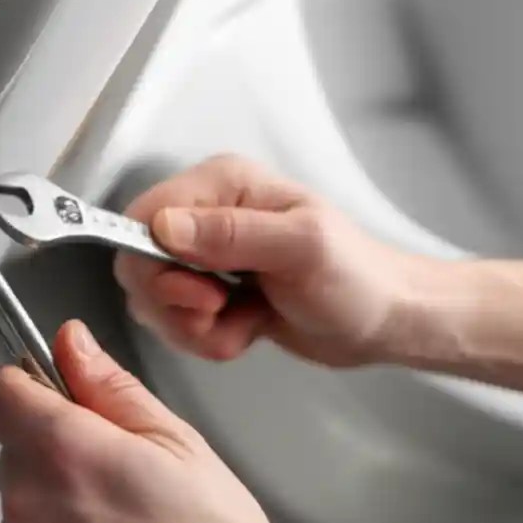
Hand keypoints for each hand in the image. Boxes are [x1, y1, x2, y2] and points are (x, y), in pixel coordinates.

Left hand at [0, 320, 271, 522]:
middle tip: (117, 466)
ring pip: (25, 492)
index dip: (28, 384)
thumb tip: (72, 344)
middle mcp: (28, 499)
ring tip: (121, 515)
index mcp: (63, 450)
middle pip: (15, 443)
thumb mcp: (178, 447)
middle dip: (56, 443)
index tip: (60, 392)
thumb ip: (112, 388)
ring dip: (59, 493)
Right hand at [114, 154, 434, 366]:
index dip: (155, 265)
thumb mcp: (302, 248)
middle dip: (177, 305)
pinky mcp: (206, 290)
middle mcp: (203, 214)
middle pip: (138, 264)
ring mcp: (202, 254)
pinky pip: (174, 322)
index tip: (203, 294)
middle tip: (223, 310)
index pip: (142, 217)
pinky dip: (205, 338)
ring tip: (243, 321)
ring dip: (193, 328)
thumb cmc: (357, 278)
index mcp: (221, 184)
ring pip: (153, 300)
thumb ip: (231, 234)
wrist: (384, 319)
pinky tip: (246, 328)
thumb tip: (164, 227)